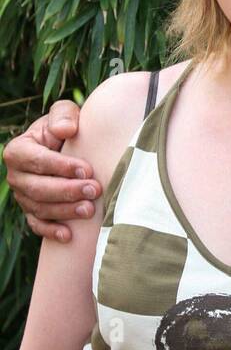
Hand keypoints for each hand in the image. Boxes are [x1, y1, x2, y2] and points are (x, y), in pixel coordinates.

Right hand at [1, 100, 98, 241]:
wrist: (68, 149)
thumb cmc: (66, 129)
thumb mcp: (64, 114)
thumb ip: (63, 115)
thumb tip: (65, 130)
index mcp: (18, 150)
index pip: (38, 161)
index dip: (62, 166)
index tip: (87, 169)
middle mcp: (16, 176)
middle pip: (38, 188)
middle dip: (67, 190)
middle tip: (94, 190)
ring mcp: (23, 196)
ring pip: (40, 208)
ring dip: (65, 211)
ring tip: (90, 210)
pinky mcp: (32, 212)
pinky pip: (37, 225)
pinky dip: (51, 232)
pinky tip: (68, 235)